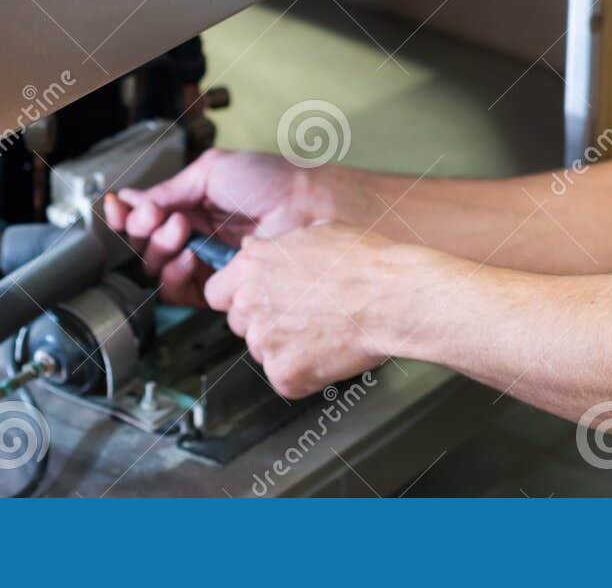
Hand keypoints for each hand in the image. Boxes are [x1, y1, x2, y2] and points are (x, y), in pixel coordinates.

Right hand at [105, 148, 363, 304]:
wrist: (305, 206)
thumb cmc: (272, 181)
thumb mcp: (213, 171)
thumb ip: (170, 189)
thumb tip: (133, 200)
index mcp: (195, 202)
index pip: (148, 213)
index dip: (128, 214)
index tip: (118, 209)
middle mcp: (197, 232)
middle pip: (146, 243)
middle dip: (145, 229)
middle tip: (162, 216)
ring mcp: (207, 259)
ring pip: (157, 268)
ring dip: (160, 248)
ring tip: (182, 229)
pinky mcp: (219, 285)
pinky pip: (179, 290)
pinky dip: (175, 274)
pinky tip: (188, 255)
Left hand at [204, 224, 409, 397]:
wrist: (394, 298)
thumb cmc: (365, 263)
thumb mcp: (314, 234)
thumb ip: (273, 247)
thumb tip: (255, 249)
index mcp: (253, 266)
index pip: (217, 290)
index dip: (238, 294)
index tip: (254, 297)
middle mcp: (251, 303)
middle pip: (238, 322)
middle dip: (263, 319)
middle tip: (300, 313)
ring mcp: (265, 342)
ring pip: (262, 350)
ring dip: (284, 344)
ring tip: (323, 328)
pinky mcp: (285, 374)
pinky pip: (285, 376)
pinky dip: (304, 370)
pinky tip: (329, 349)